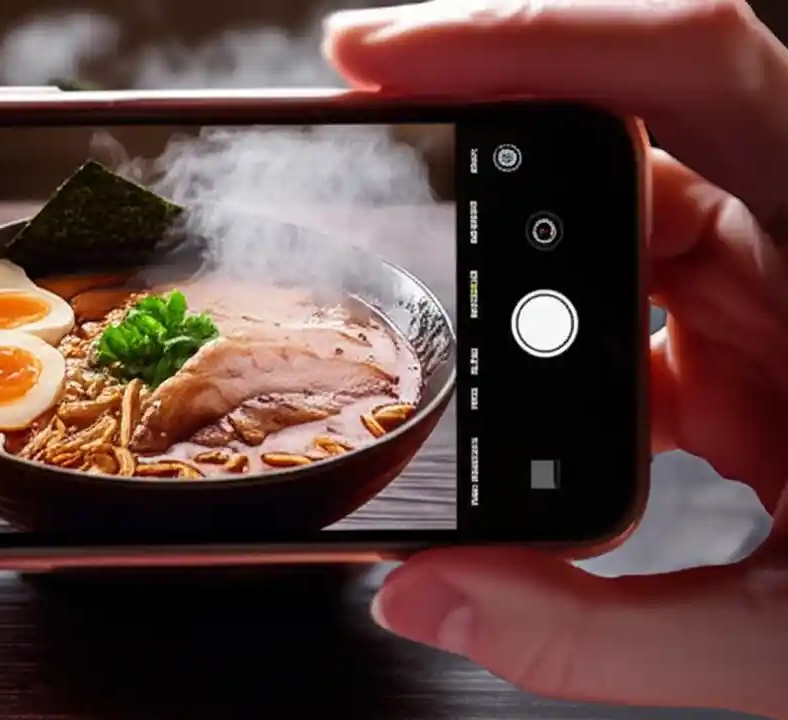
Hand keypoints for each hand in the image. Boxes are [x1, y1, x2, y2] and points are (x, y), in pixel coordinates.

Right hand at [324, 1, 787, 716]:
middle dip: (489, 138)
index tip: (392, 55)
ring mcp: (768, 301)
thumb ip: (592, 631)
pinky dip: (548, 358)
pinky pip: (618, 313)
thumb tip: (430, 597)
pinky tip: (520, 414)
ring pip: (608, 224)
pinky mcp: (736, 356)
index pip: (690, 72)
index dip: (535, 40)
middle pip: (628, 131)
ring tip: (438, 313)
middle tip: (380, 153)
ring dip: (517, 276)